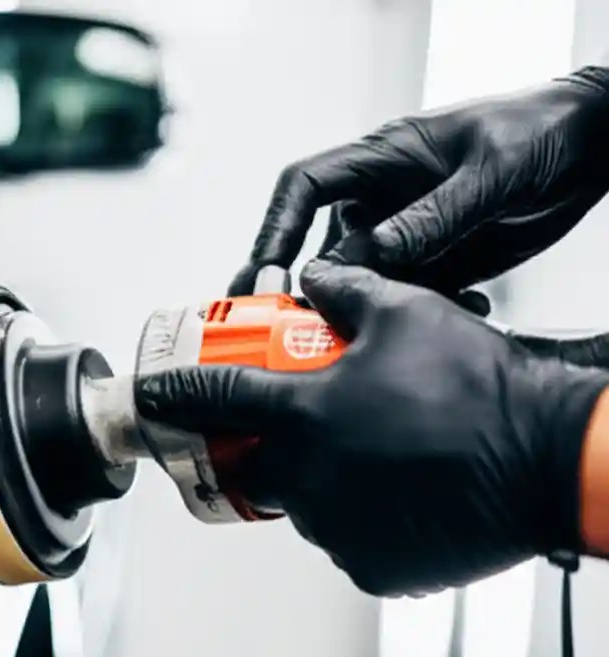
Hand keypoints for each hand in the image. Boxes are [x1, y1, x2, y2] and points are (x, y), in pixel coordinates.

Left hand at [138, 260, 608, 596]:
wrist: (548, 460)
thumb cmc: (479, 386)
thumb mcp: (405, 313)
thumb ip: (344, 293)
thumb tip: (314, 277)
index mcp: (302, 413)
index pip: (213, 398)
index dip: (173, 392)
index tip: (150, 394)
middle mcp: (307, 476)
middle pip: (253, 464)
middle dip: (259, 445)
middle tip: (292, 426)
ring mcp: (336, 527)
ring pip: (303, 503)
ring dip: (318, 478)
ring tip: (371, 452)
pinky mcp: (370, 565)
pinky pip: (345, 538)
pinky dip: (358, 516)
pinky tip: (396, 489)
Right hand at [231, 66, 608, 295]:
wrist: (591, 148)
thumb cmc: (537, 130)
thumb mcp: (488, 169)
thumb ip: (435, 212)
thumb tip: (377, 250)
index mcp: (380, 159)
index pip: (304, 187)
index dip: (276, 228)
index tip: (268, 273)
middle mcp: (382, 200)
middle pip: (316, 245)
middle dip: (292, 286)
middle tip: (272, 325)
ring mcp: (406, 235)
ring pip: (358, 281)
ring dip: (356, 311)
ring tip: (358, 338)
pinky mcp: (436, 264)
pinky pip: (405, 298)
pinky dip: (412, 316)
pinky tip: (445, 319)